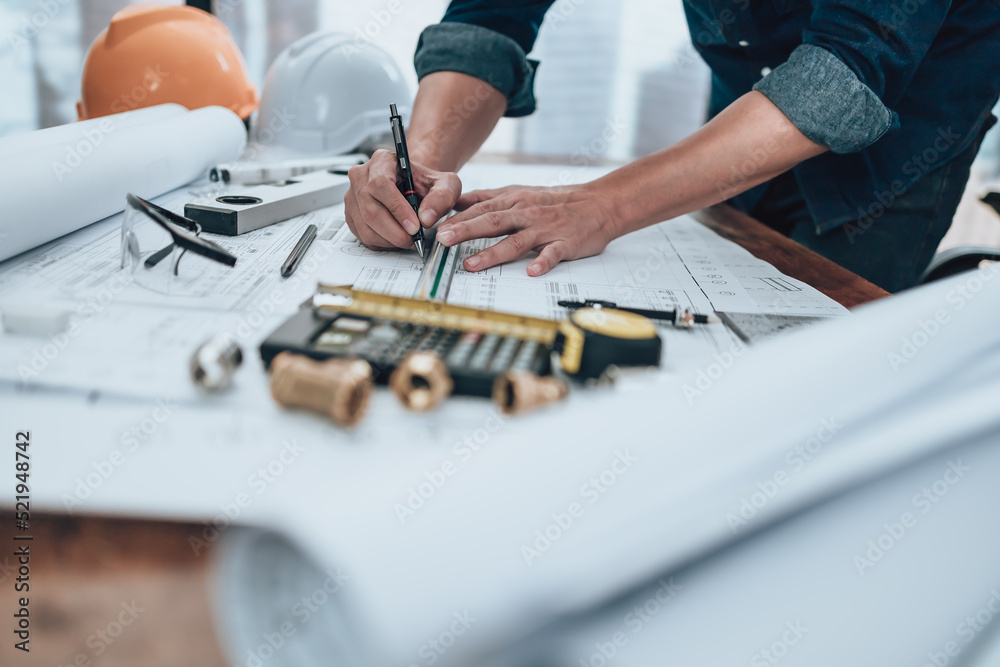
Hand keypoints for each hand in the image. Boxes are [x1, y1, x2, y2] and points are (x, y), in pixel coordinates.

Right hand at [344, 149, 461, 249]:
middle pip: (370, 210)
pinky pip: (362, 235)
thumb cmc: (426, 184)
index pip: (380, 184)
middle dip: (395, 231)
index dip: (397, 209)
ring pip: (365, 226)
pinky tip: (396, 238)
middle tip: (413, 239)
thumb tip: (426, 218)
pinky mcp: (351, 214)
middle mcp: (361, 176)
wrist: (415, 188)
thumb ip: (442, 197)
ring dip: (389, 239)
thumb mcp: (445, 184)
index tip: (415, 226)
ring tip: (408, 239)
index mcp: (382, 160)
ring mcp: (353, 196)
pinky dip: (382, 242)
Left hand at [435, 183, 618, 274]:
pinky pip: (552, 254)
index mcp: (514, 201)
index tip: (434, 227)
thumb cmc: (556, 201)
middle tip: (443, 240)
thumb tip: (455, 200)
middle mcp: (527, 213)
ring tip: (472, 264)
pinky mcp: (565, 243)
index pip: (480, 209)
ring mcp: (545, 229)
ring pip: (516, 241)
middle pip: (492, 222)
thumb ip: (488, 198)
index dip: (456, 218)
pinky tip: (531, 271)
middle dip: (466, 230)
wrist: (598, 203)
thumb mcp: (519, 192)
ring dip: (493, 253)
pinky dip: (542, 262)